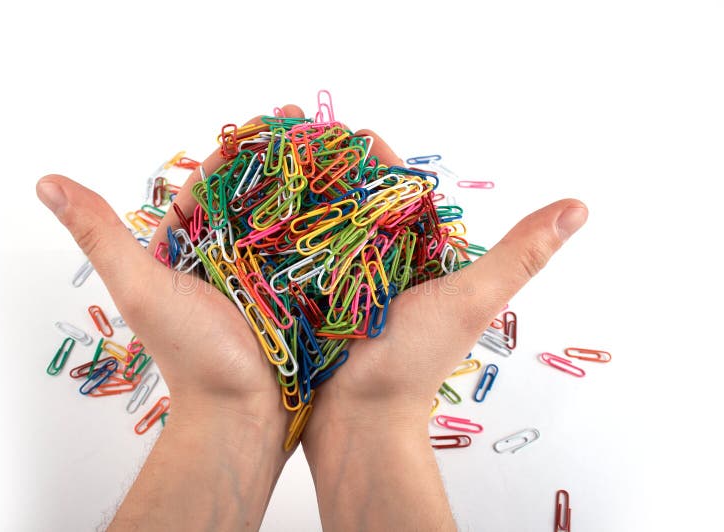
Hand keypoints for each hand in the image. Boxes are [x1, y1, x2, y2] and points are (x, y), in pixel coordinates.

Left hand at [35, 105, 305, 530]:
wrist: (240, 411)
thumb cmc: (189, 353)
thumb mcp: (140, 286)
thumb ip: (100, 233)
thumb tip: (45, 182)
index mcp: (186, 249)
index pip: (208, 187)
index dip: (233, 152)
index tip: (262, 120)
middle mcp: (224, 257)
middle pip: (251, 197)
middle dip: (278, 159)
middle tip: (306, 121)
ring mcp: (263, 274)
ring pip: (283, 218)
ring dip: (307, 185)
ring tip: (337, 149)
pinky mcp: (295, 291)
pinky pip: (309, 249)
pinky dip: (326, 223)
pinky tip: (351, 196)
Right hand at [301, 131, 587, 530]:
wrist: (359, 422)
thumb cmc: (414, 363)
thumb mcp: (469, 300)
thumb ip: (518, 255)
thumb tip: (581, 206)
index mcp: (416, 258)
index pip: (399, 194)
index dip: (380, 162)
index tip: (356, 133)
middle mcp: (377, 266)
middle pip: (353, 205)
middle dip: (328, 169)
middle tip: (298, 134)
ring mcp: (337, 283)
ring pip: (317, 227)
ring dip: (296, 197)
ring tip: (267, 160)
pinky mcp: (304, 300)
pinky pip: (289, 257)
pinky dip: (273, 234)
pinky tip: (248, 210)